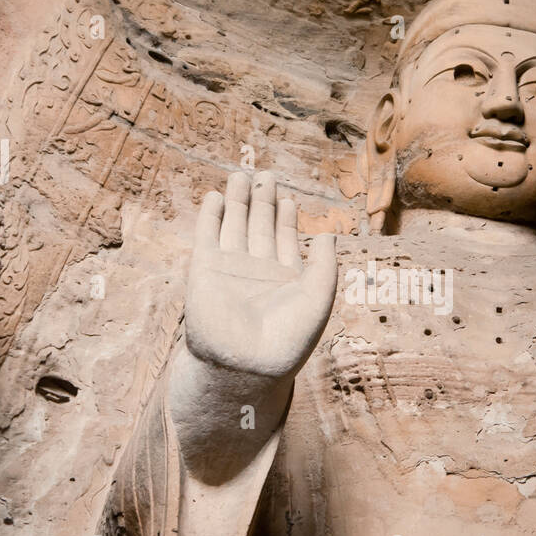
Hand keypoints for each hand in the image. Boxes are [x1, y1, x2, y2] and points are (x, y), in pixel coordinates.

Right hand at [184, 170, 336, 378]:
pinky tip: (216, 197)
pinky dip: (211, 216)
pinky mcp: (205, 268)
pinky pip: (208, 235)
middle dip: (263, 200)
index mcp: (286, 279)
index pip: (284, 240)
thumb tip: (330, 234)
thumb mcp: (320, 295)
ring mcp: (231, 268)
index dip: (286, 219)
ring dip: (238, 200)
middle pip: (259, 226)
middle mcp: (258, 270)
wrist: (247, 361)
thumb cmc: (288, 336)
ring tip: (241, 175)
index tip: (289, 200)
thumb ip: (326, 264)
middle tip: (265, 174)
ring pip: (235, 225)